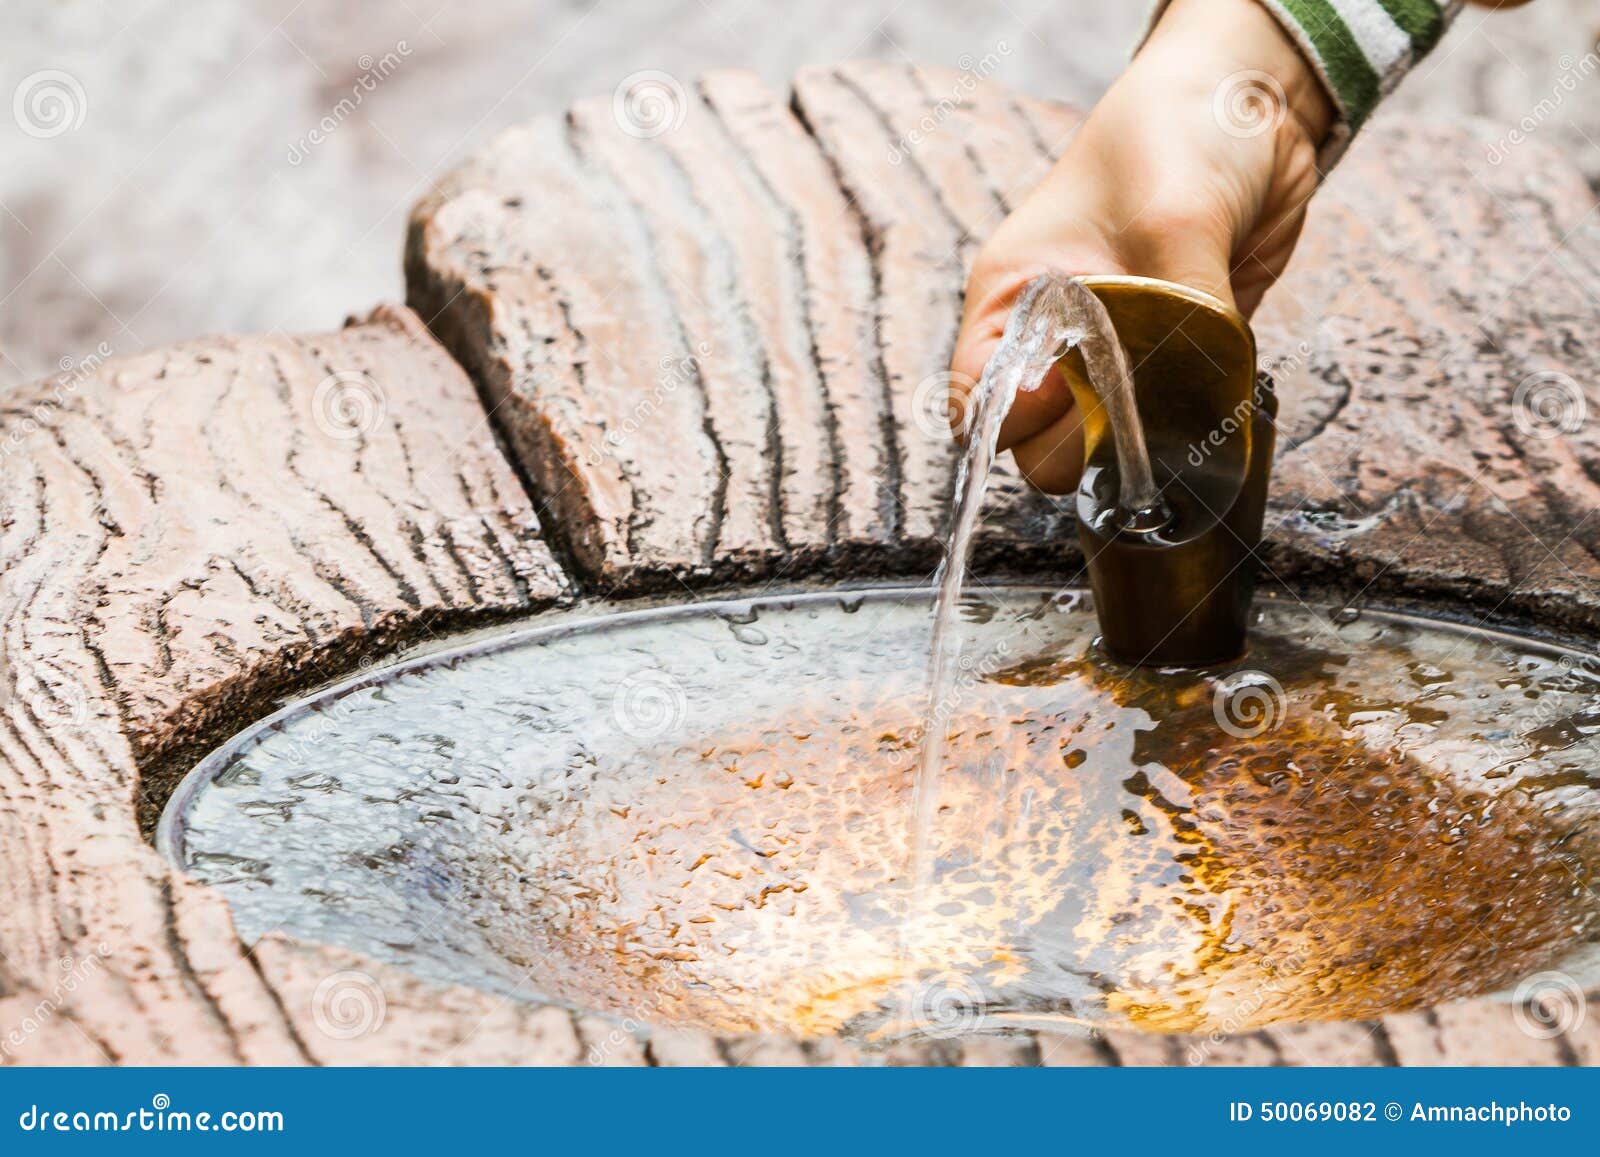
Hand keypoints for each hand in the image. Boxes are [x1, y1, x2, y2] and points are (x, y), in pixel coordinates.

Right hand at [947, 0, 1332, 493]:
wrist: (1251, 103)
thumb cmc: (1176, 134)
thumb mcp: (1171, 219)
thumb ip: (1175, 315)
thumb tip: (1195, 399)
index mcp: (1011, 299)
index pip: (980, 403)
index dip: (1015, 420)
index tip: (1066, 394)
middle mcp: (1053, 337)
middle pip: (1043, 442)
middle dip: (1084, 444)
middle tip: (1136, 411)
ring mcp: (1115, 352)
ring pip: (1108, 442)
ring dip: (1142, 443)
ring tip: (1181, 406)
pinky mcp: (1175, 357)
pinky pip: (1169, 422)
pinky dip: (1190, 427)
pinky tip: (1213, 401)